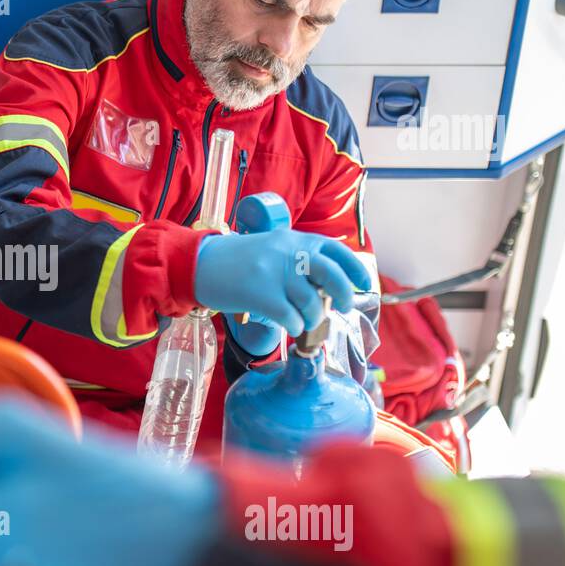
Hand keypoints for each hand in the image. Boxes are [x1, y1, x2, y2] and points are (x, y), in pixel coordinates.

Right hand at [194, 229, 370, 336]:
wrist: (200, 263)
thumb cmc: (236, 260)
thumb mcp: (272, 247)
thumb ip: (299, 257)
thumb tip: (327, 284)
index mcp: (294, 239)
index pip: (335, 251)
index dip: (354, 269)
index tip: (364, 284)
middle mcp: (288, 253)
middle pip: (331, 276)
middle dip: (343, 296)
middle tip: (344, 308)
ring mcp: (275, 274)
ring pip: (312, 302)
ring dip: (314, 317)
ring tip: (306, 321)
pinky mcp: (261, 295)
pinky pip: (291, 317)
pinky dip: (296, 325)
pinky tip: (290, 325)